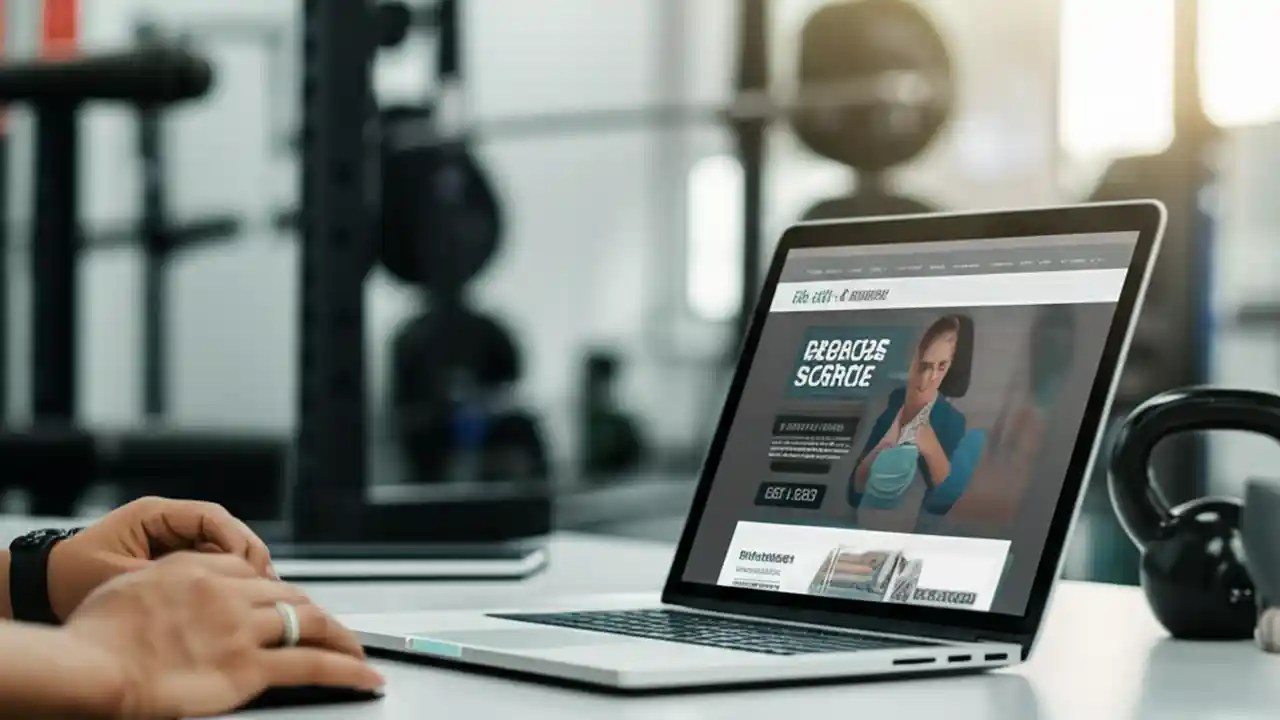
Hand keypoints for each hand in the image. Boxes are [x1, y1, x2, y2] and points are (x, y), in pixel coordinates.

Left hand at [49, 496, 274, 619]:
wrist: (43, 587)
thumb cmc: (72, 577)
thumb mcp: (122, 577)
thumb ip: (171, 577)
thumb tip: (219, 584)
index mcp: (155, 514)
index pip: (211, 516)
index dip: (238, 539)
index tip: (252, 568)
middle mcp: (168, 522)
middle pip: (224, 531)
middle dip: (247, 556)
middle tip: (267, 584)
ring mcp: (171, 540)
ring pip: (220, 549)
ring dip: (239, 569)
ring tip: (258, 594)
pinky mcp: (172, 559)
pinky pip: (207, 564)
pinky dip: (224, 579)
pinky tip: (237, 598)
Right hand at [64, 552, 382, 718]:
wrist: (89, 666)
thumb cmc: (90, 637)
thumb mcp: (128, 588)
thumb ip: (163, 584)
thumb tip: (174, 594)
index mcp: (197, 569)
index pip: (252, 572)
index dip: (272, 590)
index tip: (281, 604)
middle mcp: (227, 591)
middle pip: (288, 594)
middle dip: (312, 611)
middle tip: (328, 628)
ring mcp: (241, 628)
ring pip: (309, 622)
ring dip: (340, 637)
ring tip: (357, 651)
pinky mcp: (249, 666)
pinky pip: (313, 664)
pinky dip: (347, 668)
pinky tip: (366, 676)